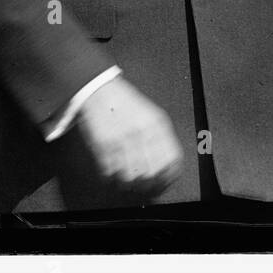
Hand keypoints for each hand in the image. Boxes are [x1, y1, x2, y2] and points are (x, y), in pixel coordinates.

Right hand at [75, 77, 182, 199]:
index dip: (169, 175)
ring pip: (130, 177)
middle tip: (143, 181)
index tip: (164, 180)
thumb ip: (163, 139)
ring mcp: (121, 140)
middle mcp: (142, 133)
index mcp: (157, 125)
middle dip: (148, 182)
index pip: (171, 160)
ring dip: (128, 179)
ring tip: (126, 171)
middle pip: (151, 173)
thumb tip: (170, 165)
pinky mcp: (102, 145)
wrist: (100, 90)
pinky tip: (113, 165)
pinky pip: (109, 173)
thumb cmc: (127, 105)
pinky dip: (111, 174)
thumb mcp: (152, 115)